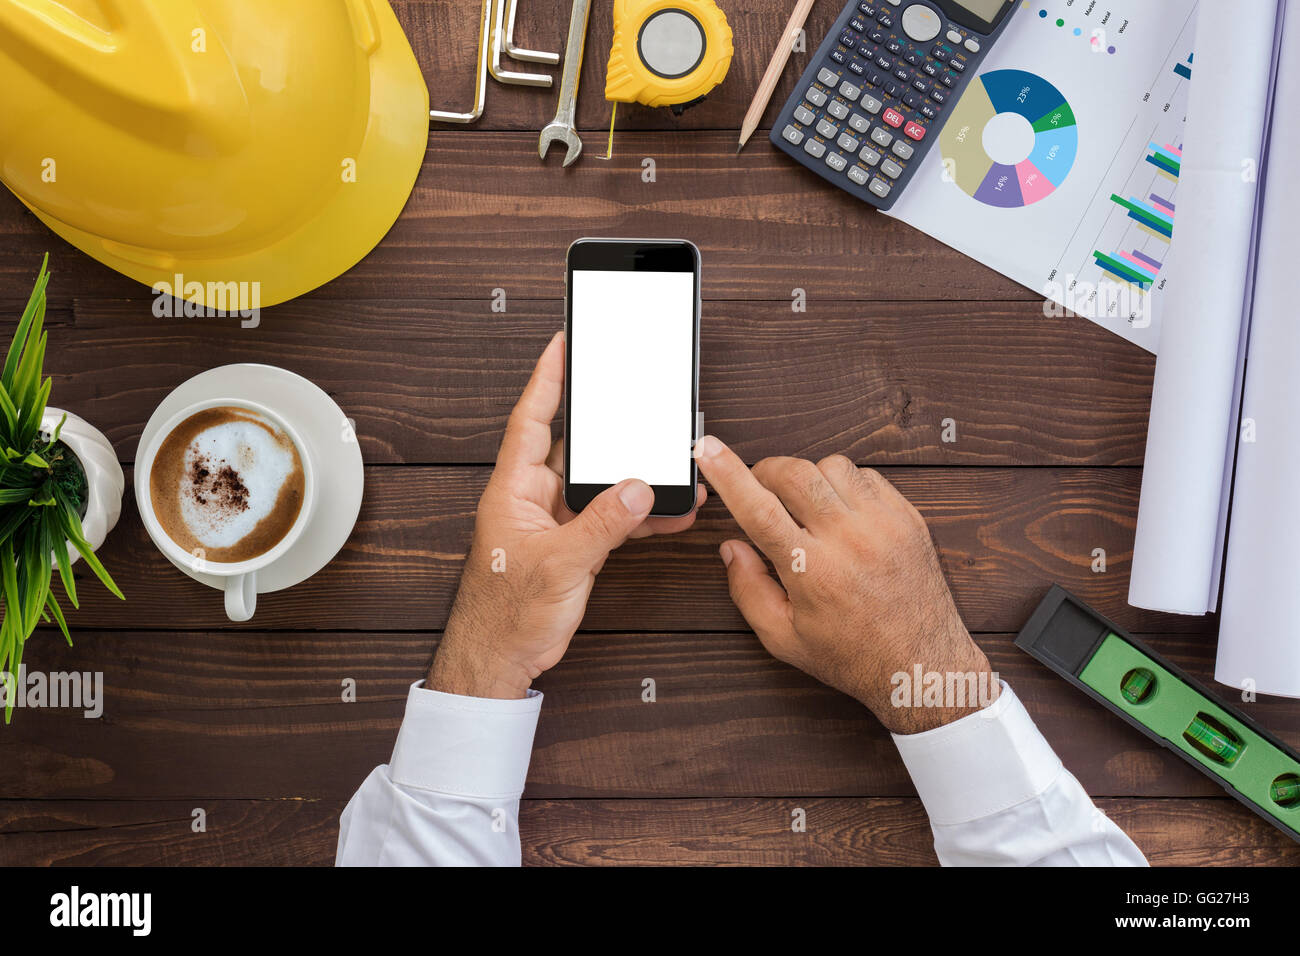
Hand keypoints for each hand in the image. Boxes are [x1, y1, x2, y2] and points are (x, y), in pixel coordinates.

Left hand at [429, 332, 704, 698]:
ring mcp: (553, 522)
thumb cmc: (504, 615)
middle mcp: (532, 498)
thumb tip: (639, 488)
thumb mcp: (559, 565)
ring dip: (633, 476)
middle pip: (573, 445)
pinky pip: (611, 518)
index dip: (548, 378)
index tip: (564, 340)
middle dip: (608, 423)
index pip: (531, 418)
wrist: (499, 662)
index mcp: (513, 490)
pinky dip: (639, 515)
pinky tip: (671, 512)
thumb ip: (602, 525)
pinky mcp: (572, 547)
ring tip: (672, 461)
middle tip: (634, 392)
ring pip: (599, 483)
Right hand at [694, 435, 995, 733]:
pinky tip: (841, 511)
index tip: (708, 449)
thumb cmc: (853, 655)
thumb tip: (731, 548)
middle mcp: (850, 540)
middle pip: (794, 473)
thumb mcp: (784, 638)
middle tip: (761, 491)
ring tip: (807, 507)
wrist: (923, 665)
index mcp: (813, 571)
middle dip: (766, 472)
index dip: (727, 474)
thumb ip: (748, 590)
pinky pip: (867, 475)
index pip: (758, 509)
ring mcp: (884, 524)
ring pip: (832, 465)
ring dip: (808, 477)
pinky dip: (845, 483)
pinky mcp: (908, 517)